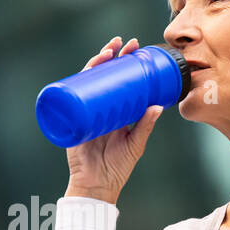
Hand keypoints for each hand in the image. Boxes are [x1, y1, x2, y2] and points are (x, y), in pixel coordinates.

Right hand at [63, 36, 162, 203]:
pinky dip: (72, 86)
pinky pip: (70, 101)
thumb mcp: (135, 143)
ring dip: (94, 64)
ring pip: (86, 81)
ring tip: (106, 52)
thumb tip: (159, 106)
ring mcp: (84, 112)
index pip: (118, 79)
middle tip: (122, 43)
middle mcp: (98, 107)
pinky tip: (81, 73)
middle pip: (101, 75)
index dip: (124, 62)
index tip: (135, 47)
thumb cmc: (117, 167)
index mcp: (114, 109)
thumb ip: (145, 126)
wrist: (97, 186)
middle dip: (110, 55)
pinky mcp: (72, 122)